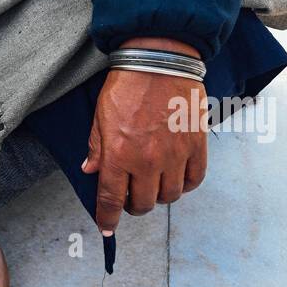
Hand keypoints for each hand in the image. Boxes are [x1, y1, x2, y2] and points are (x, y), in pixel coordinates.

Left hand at [82, 39, 207, 234]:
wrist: (159, 59)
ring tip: (153, 183)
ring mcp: (175, 155)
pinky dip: (185, 184)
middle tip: (130, 196)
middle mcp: (148, 161)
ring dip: (159, 196)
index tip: (107, 226)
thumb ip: (97, 147)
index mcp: (119, 155)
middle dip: (133, 206)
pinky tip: (176, 177)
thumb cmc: (126, 84)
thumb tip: (90, 170)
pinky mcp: (196, 146)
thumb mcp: (101, 115)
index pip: (111, 199)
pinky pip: (194, 180)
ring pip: (169, 196)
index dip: (108, 218)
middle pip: (143, 204)